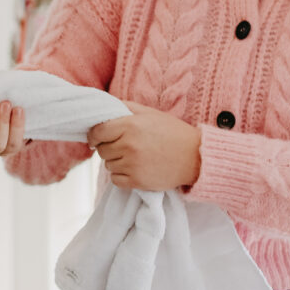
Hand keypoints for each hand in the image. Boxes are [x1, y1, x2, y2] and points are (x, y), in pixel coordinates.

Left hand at [85, 103, 201, 190]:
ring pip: (108, 165)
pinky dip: (121, 176)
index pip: (97, 132)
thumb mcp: (150, 113)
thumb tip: (103, 108)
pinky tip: (134, 169)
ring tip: (133, 157)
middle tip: (124, 146)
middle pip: (101, 150)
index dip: (94, 135)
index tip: (97, 138)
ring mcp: (132, 165)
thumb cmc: (172, 132)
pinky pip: (115, 180)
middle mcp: (128, 145)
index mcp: (130, 125)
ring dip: (116, 162)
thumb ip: (125, 107)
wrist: (195, 157)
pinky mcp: (137, 181)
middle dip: (108, 148)